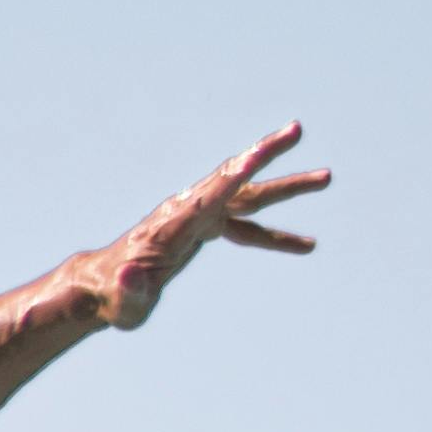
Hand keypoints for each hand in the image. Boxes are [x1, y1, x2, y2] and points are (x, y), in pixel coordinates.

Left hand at [94, 124, 324, 322]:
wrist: (104, 289)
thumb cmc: (114, 299)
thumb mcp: (124, 302)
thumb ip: (130, 291)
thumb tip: (130, 280)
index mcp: (174, 226)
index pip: (209, 196)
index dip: (234, 176)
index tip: (257, 153)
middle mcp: (188, 211)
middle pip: (235, 180)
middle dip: (267, 155)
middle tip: (298, 129)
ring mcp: (197, 218)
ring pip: (249, 196)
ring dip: (287, 187)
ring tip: (327, 176)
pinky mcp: (202, 229)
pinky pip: (247, 227)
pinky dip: (275, 235)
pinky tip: (306, 245)